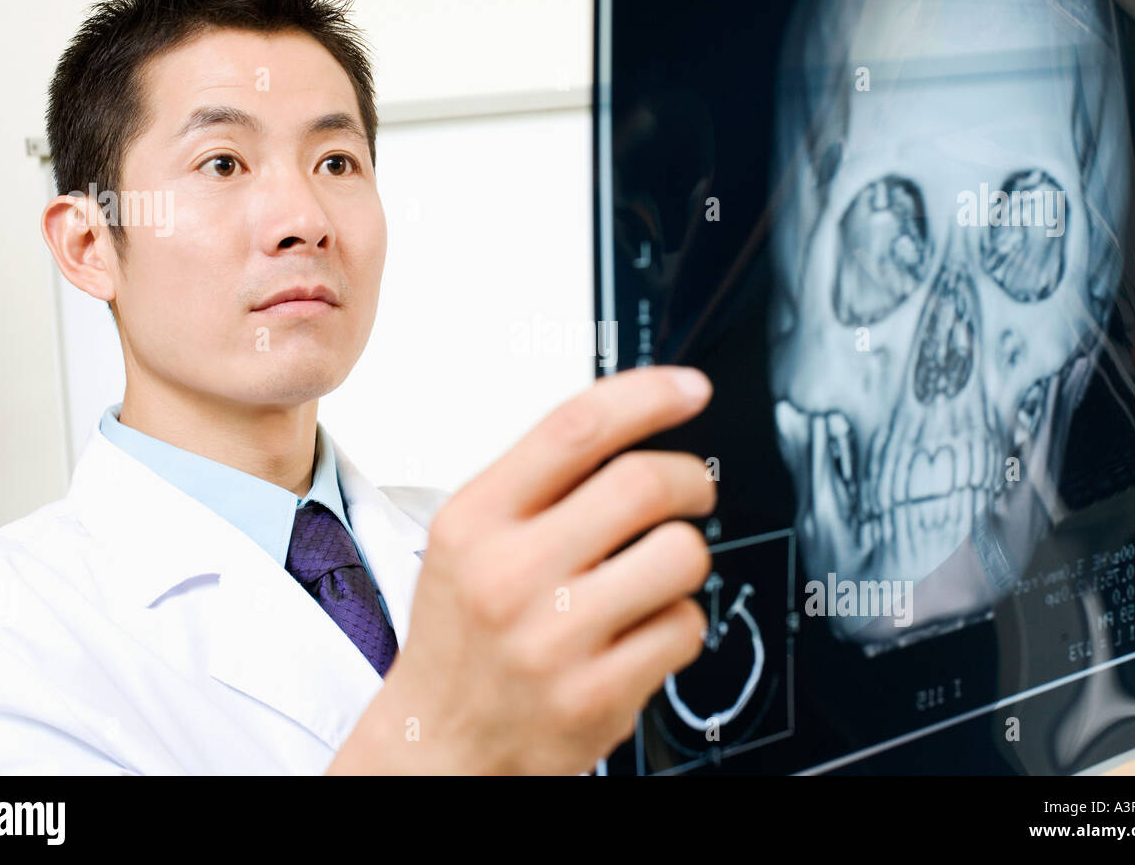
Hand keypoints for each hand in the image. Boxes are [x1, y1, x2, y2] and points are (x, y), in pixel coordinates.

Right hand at [329, 366, 716, 773]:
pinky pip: (685, 628)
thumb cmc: (463, 634)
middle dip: (691, 479)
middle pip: (643, 484)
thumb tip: (635, 422)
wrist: (440, 744)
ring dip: (686, 558)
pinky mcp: (595, 697)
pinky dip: (679, 624)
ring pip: (680, 556)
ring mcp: (553, 640)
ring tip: (655, 576)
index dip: (647, 395)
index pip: (575, 428)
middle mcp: (510, 575)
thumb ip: (538, 484)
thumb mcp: (469, 541)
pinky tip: (641, 633)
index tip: (689, 389)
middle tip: (694, 492)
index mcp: (475, 521)